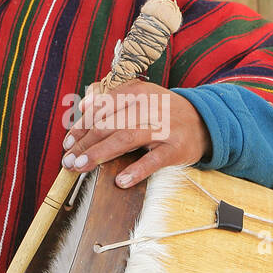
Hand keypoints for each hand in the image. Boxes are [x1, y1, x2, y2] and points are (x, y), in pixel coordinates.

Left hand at [61, 81, 209, 187]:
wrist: (204, 122)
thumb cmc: (164, 111)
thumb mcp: (141, 96)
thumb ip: (112, 97)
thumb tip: (84, 104)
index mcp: (138, 92)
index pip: (102, 108)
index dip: (82, 125)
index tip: (67, 142)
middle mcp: (150, 107)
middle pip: (110, 124)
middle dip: (85, 143)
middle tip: (68, 160)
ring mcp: (164, 128)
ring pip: (127, 138)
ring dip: (101, 153)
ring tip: (82, 166)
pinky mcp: (176, 148)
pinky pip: (154, 161)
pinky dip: (137, 171)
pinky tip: (120, 181)